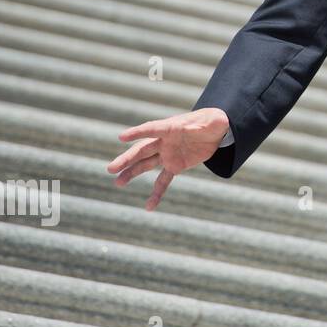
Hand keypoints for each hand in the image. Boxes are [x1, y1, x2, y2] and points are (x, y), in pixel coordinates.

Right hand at [109, 108, 228, 210]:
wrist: (215, 131)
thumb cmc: (211, 121)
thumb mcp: (212, 120)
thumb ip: (206, 125)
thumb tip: (213, 123)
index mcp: (171, 128)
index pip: (152, 129)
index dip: (138, 132)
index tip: (122, 137)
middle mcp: (164, 142)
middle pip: (142, 151)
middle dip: (127, 160)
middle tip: (111, 169)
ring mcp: (168, 155)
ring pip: (146, 165)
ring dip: (132, 174)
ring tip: (118, 182)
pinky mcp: (175, 166)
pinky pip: (163, 181)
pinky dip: (156, 193)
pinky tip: (149, 206)